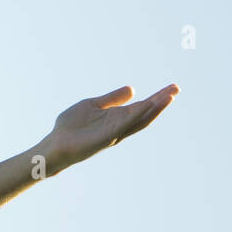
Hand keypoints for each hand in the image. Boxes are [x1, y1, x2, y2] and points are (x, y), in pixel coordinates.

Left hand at [43, 83, 179, 173]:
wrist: (55, 143)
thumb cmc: (71, 126)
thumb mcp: (93, 106)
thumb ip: (112, 99)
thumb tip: (132, 89)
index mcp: (117, 118)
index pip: (141, 107)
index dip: (157, 98)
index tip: (172, 88)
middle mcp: (119, 127)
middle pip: (145, 114)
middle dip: (161, 102)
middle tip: (176, 89)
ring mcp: (113, 133)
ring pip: (139, 120)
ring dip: (154, 108)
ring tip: (168, 96)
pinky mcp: (105, 138)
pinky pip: (123, 125)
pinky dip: (135, 115)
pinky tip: (146, 104)